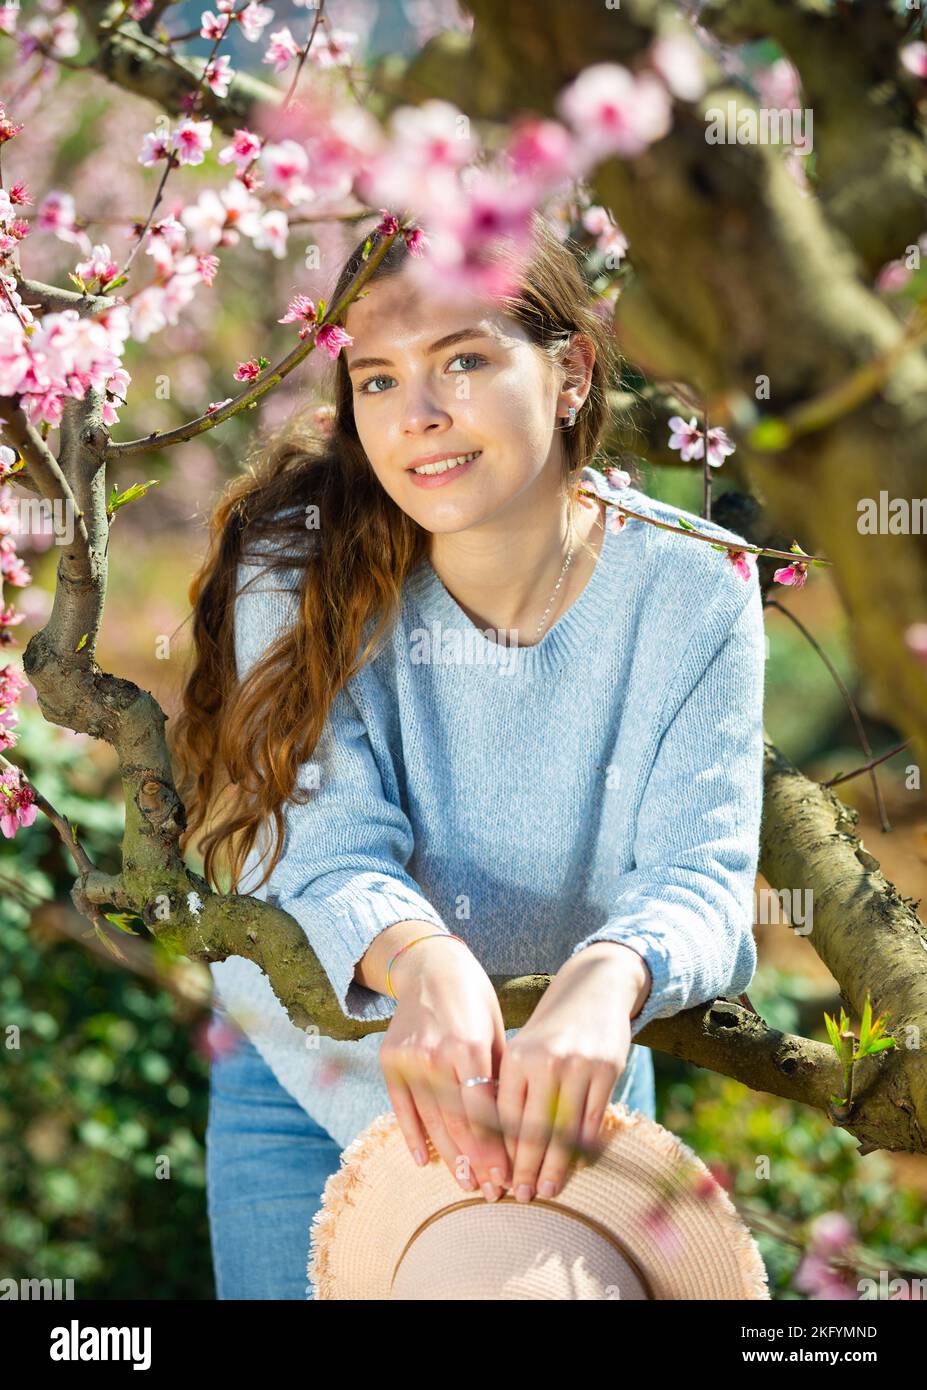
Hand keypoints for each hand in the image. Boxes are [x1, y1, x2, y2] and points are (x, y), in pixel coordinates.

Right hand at [379, 936, 512, 1201]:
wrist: (431, 967)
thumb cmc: (474, 1000)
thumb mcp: (495, 1033)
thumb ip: (499, 1078)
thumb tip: (516, 1128)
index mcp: (469, 1048)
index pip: (484, 1114)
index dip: (495, 1151)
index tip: (506, 1179)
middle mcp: (436, 1056)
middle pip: (457, 1124)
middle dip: (475, 1162)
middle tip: (487, 1192)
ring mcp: (408, 1060)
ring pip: (429, 1121)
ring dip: (448, 1157)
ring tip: (463, 1182)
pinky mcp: (389, 1061)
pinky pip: (401, 1107)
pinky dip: (412, 1136)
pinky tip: (423, 1160)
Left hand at [496, 943, 649, 1202]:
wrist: (595, 988)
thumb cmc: (552, 1027)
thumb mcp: (525, 1048)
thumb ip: (513, 1088)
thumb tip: (498, 1145)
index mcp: (518, 1057)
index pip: (505, 1116)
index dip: (501, 1152)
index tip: (498, 1179)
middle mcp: (545, 1061)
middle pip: (533, 1128)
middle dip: (526, 1168)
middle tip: (521, 1196)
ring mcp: (578, 1066)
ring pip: (565, 1130)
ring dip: (556, 1166)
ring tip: (548, 1190)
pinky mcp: (607, 1070)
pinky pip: (594, 1118)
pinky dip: (584, 1146)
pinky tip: (577, 1164)